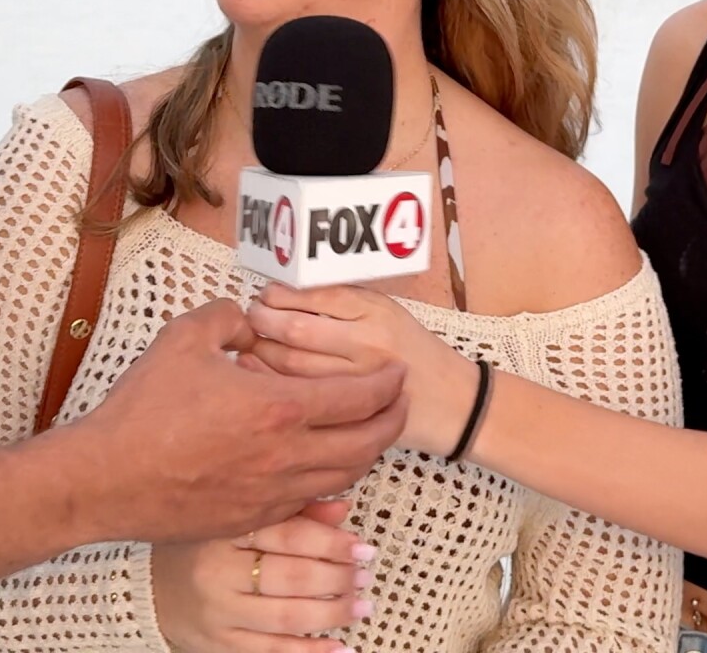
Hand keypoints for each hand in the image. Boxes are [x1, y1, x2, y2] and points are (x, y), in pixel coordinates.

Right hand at [52, 299, 407, 545]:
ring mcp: (273, 493)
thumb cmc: (143, 409)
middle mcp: (287, 456)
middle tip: (399, 404)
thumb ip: (229, 319)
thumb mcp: (186, 338)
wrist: (107, 478)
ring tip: (370, 433)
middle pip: (367, 443)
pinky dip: (331, 482)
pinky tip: (326, 468)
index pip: (358, 397)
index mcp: (279, 408)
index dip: (386, 385)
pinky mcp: (254, 518)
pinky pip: (311, 501)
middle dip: (392, 421)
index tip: (397, 373)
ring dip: (367, 454)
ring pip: (344, 478)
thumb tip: (250, 323)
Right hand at [151, 500, 375, 652]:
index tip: (362, 547)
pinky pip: (272, 652)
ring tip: (362, 606)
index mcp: (223, 531)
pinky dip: (310, 652)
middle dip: (335, 578)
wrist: (150, 590)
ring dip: (331, 613)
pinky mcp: (221, 644)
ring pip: (284, 616)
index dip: (330, 541)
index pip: (286, 534)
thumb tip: (342, 510)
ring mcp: (218, 613)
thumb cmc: (204, 548)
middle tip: (364, 576)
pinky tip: (342, 648)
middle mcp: (217, 572)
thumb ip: (291, 512)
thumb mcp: (238, 519)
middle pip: (288, 576)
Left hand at [248, 285, 477, 456]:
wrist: (454, 402)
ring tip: (252, 344)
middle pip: (296, 328)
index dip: (281, 294)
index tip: (268, 294)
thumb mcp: (387, 314)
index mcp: (375, 310)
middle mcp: (365, 342)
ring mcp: (355, 380)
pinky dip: (271, 383)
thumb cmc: (415, 353)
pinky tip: (259, 376)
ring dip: (261, 351)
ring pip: (290, 363)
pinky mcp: (349, 412)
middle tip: (253, 317)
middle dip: (264, 320)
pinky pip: (298, 394)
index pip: (316, 294)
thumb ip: (344, 305)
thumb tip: (287, 294)